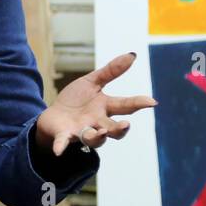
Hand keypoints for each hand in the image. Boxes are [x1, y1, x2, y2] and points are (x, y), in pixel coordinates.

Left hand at [35, 52, 156, 155]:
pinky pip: (63, 142)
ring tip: (100, 133)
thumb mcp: (92, 82)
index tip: (152, 102)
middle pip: (112, 129)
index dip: (139, 103)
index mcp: (105, 107)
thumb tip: (132, 55)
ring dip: (97, 137)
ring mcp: (81, 131)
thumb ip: (111, 71)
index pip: (125, 105)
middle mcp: (97, 123)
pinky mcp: (64, 135)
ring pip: (93, 139)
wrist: (53, 116)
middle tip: (126, 125)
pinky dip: (61, 146)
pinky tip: (58, 150)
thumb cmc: (76, 100)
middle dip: (119, 129)